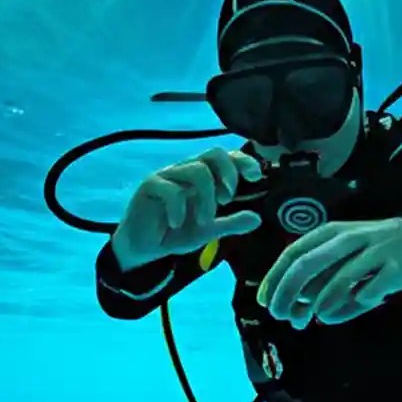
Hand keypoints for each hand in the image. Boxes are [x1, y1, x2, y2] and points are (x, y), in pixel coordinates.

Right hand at [111, 147, 262, 270]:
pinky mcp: (150, 186)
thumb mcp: (208, 231)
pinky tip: (176, 223)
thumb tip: (257, 219)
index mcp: (203, 177)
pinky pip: (171, 189)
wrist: (144, 248)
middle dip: (228, 173)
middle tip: (227, 199)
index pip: (226, 158)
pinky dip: (179, 208)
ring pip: (197, 170)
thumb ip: (231, 224)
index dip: (243, 161)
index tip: (256, 176)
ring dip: (207, 198)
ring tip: (205, 220)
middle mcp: (187, 171)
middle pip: (214, 153)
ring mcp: (168, 176)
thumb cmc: (175, 233)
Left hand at [257, 217, 401, 328]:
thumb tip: (298, 316)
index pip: (293, 253)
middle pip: (308, 264)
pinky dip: (362, 299)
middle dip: (289, 293)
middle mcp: (348, 239)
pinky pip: (372, 288)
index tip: (265, 302)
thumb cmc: (371, 253)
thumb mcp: (341, 262)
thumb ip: (319, 286)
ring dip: (323, 301)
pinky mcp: (396, 266)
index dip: (275, 279)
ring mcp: (373, 251)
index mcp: (329, 233)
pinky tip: (361, 302)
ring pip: (339, 278)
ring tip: (319, 314)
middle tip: (283, 316)